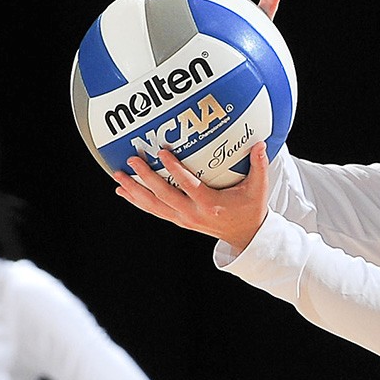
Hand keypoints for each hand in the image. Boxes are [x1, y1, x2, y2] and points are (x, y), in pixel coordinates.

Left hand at [113, 142, 270, 251]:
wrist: (245, 235)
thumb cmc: (251, 208)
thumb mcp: (259, 188)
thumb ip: (259, 165)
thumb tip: (260, 144)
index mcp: (211, 204)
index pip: (188, 185)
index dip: (174, 169)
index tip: (162, 152)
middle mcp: (193, 214)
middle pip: (164, 196)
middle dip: (146, 178)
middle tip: (133, 161)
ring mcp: (184, 219)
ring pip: (154, 206)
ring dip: (134, 191)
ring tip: (118, 177)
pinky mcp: (179, 220)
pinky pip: (154, 210)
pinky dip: (137, 201)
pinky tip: (123, 191)